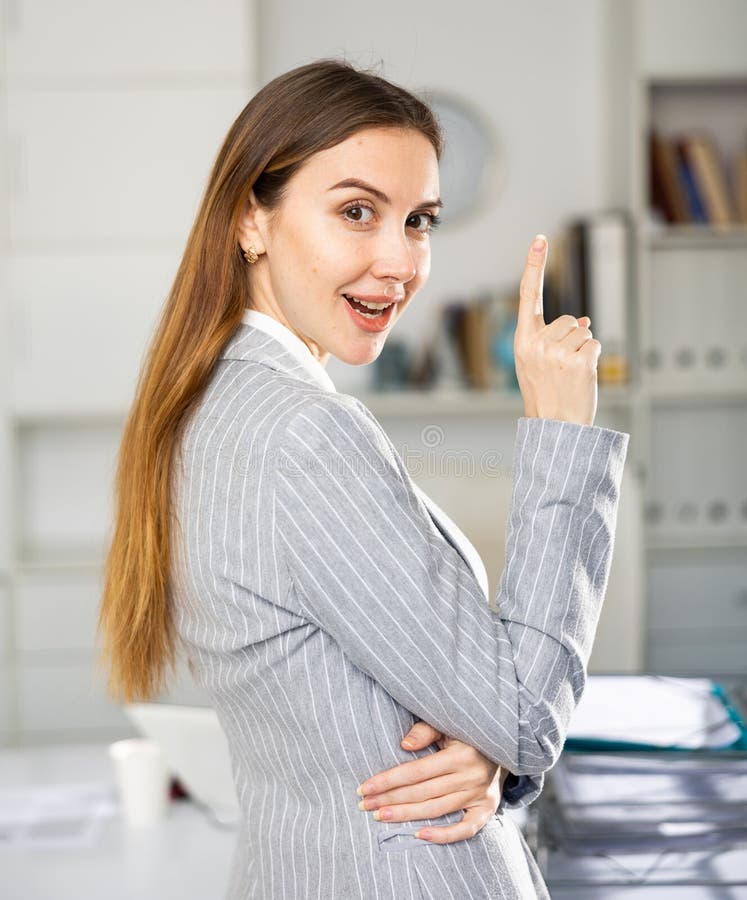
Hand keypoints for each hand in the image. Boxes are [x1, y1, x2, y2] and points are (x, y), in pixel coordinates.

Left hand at [357, 721, 508, 843]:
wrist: (505, 745)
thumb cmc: (467, 732)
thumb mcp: (449, 724)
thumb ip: (426, 730)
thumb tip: (404, 744)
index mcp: (460, 753)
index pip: (415, 771)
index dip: (388, 780)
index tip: (365, 787)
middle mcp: (470, 776)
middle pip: (421, 793)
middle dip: (389, 799)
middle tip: (364, 805)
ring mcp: (479, 795)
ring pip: (436, 810)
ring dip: (405, 815)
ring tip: (380, 817)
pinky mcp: (487, 810)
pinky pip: (465, 829)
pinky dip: (443, 835)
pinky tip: (419, 835)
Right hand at [514, 234, 599, 426]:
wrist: (554, 427)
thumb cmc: (547, 395)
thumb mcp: (538, 363)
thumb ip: (554, 339)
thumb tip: (585, 321)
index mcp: (522, 341)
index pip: (528, 296)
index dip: (534, 266)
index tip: (539, 239)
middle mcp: (536, 343)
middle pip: (568, 319)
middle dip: (573, 337)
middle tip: (563, 367)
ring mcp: (557, 352)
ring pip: (583, 330)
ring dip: (584, 348)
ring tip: (571, 373)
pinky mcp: (579, 360)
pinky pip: (595, 342)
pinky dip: (594, 356)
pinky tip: (582, 375)